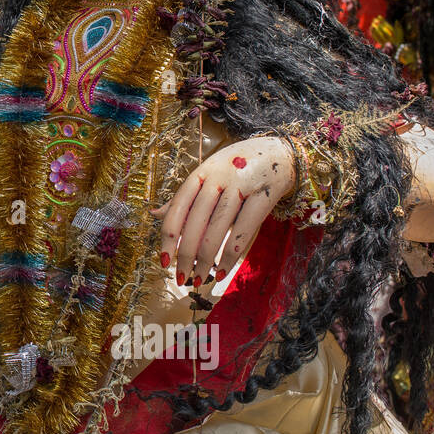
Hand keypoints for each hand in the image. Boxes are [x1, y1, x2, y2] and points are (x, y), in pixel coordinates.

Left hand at [154, 137, 295, 289]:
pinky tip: (223, 270)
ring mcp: (242, 184)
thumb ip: (184, 198)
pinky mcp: (265, 195)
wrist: (280, 154)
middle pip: (196, 220)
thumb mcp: (207, 176)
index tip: (163, 260)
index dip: (169, 235)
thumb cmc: (237, 169)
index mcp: (201, 173)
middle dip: (186, 254)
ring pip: (218, 226)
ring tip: (199, 279)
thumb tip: (153, 214)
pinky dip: (232, 252)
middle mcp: (218, 177)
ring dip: (207, 258)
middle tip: (181, 278)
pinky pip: (245, 228)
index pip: (178, 206)